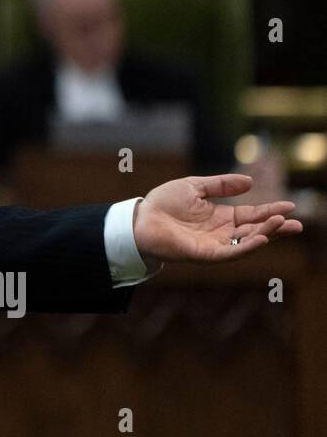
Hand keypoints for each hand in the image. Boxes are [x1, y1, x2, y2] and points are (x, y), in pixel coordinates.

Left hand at [133, 173, 302, 263]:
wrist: (140, 218)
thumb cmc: (163, 203)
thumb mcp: (195, 186)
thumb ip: (221, 185)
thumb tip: (250, 182)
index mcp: (221, 216)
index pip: (252, 215)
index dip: (270, 210)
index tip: (290, 206)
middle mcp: (221, 232)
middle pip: (255, 230)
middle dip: (276, 227)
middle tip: (297, 223)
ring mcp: (215, 244)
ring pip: (246, 241)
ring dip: (265, 234)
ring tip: (282, 224)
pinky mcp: (205, 254)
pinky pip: (230, 252)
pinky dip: (246, 247)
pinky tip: (261, 239)